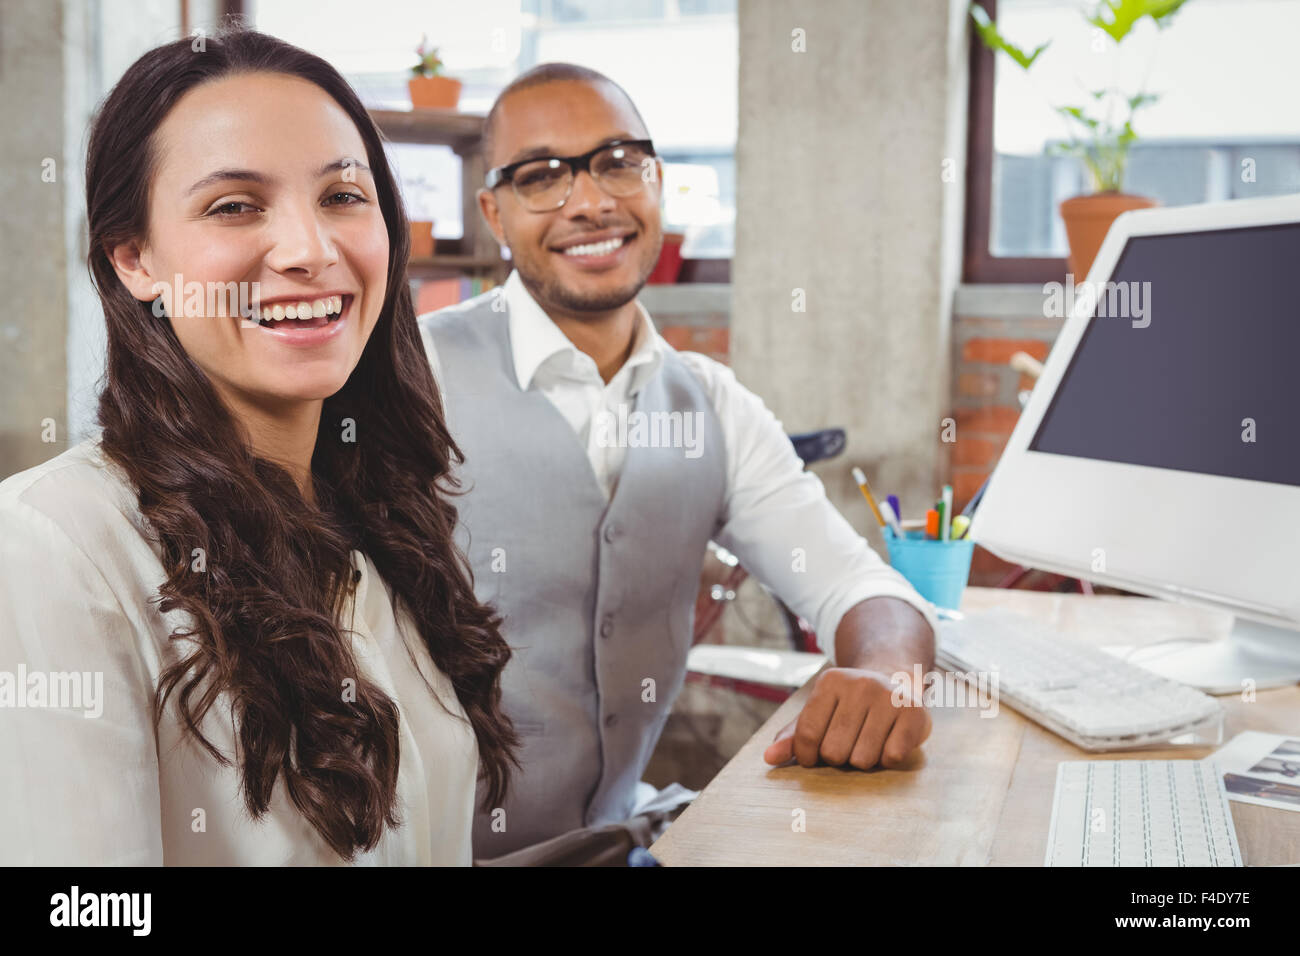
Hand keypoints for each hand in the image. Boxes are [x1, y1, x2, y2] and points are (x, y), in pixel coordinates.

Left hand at [762, 667, 930, 769]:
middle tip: (847, 742)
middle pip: (834, 751)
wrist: (896, 681)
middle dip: (837, 758)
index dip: (806, 756)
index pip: (807, 735)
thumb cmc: (849, 705)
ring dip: (863, 760)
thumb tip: (768, 758)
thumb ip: (794, 735)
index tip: (813, 756)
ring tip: (868, 740)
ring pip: (863, 759)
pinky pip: (892, 757)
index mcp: (830, 681)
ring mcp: (889, 696)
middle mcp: (860, 684)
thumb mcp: (820, 713)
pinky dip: (887, 758)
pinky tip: (889, 739)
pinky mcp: (914, 713)